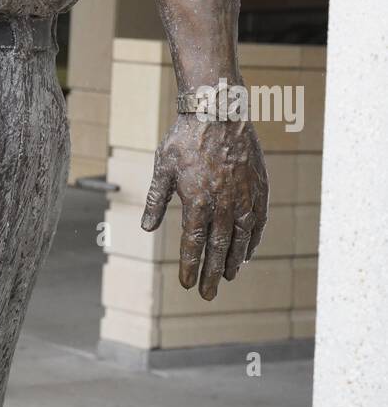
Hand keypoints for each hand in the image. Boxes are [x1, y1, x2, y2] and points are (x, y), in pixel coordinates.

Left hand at [140, 113, 268, 299]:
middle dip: (212, 275)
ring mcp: (244, 198)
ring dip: (233, 262)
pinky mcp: (259, 189)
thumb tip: (146, 228)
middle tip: (208, 295)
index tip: (187, 285)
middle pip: (218, 250)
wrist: (219, 111)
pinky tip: (247, 252)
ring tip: (227, 277)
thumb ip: (156, 199)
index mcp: (198, 202)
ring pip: (241, 240)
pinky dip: (253, 241)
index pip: (194, 245)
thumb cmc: (186, 138)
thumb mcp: (163, 167)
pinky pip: (258, 223)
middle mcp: (224, 206)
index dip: (190, 267)